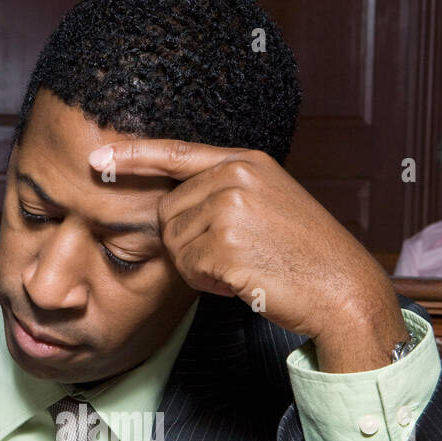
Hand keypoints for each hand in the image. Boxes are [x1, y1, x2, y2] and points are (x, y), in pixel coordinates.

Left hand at [89, 140, 406, 372]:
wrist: (341, 286)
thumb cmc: (307, 255)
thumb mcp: (270, 203)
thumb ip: (226, 193)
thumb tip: (173, 210)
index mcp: (247, 161)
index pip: (177, 153)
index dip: (135, 156)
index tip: (100, 157)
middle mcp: (235, 177)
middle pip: (168, 211)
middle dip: (188, 242)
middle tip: (233, 256)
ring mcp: (229, 209)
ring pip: (174, 242)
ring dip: (198, 265)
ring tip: (242, 267)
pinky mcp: (225, 244)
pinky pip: (187, 268)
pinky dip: (207, 282)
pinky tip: (241, 280)